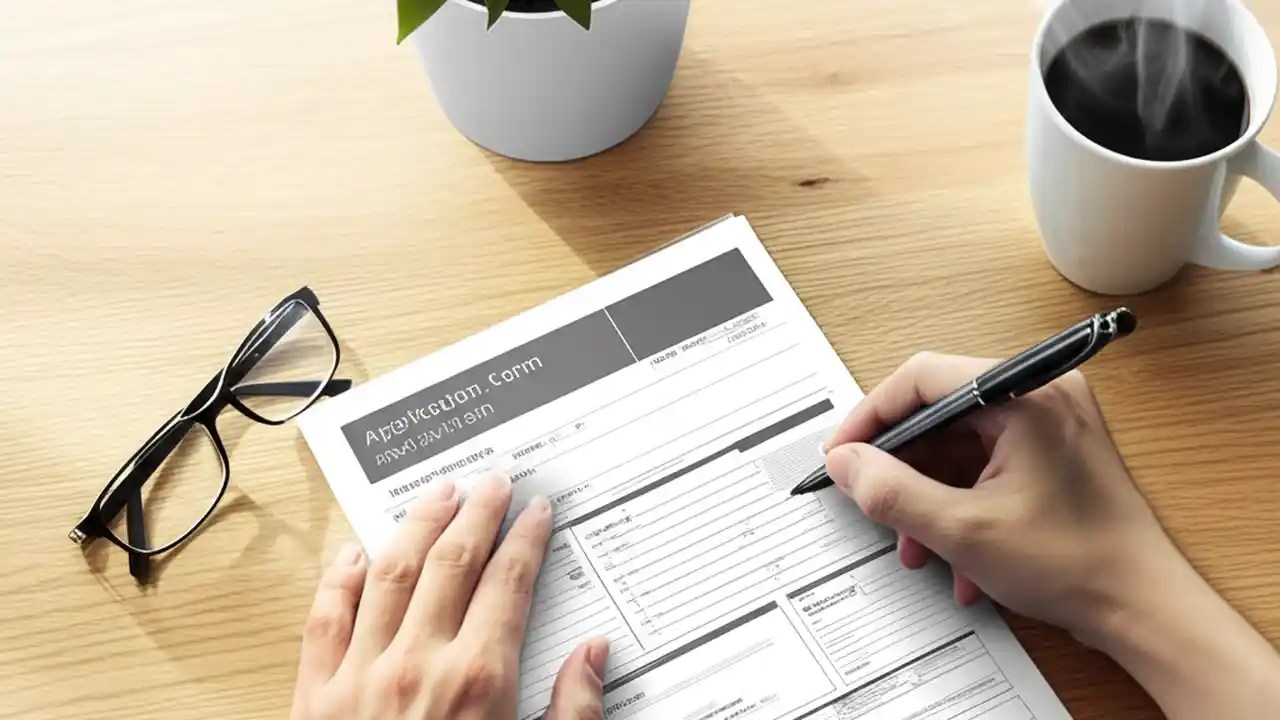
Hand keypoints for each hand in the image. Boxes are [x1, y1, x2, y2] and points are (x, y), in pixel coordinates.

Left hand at [290, 474, 609, 719]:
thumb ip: (574, 714)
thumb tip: (593, 656)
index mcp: (479, 682)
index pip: (509, 582)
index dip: (526, 537)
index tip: (536, 510)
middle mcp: (417, 665)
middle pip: (452, 560)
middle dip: (477, 511)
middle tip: (492, 479)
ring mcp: (358, 678)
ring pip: (389, 572)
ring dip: (415, 523)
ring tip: (437, 492)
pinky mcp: (311, 700)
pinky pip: (324, 619)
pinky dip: (340, 579)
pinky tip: (355, 554)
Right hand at [823, 352, 1279, 719]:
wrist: (1143, 609)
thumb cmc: (1081, 564)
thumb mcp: (963, 530)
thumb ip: (892, 491)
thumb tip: (847, 463)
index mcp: (1027, 394)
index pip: (923, 378)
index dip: (872, 416)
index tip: (843, 453)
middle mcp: (1041, 396)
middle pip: (938, 414)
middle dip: (902, 470)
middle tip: (875, 503)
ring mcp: (1048, 425)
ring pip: (956, 446)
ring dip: (927, 497)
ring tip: (918, 545)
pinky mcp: (1049, 455)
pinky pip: (982, 466)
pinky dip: (958, 505)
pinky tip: (956, 554)